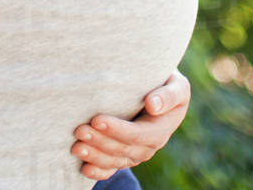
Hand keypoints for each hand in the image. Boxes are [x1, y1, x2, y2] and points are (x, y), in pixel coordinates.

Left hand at [70, 68, 190, 179]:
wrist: (160, 87)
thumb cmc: (167, 81)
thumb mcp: (176, 84)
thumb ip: (168, 95)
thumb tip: (152, 105)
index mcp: (162, 127)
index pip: (138, 134)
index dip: (118, 130)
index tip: (96, 120)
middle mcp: (151, 144)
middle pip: (123, 148)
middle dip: (100, 141)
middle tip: (79, 131)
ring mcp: (138, 152)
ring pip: (116, 160)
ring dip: (95, 156)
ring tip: (75, 148)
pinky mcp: (126, 155)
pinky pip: (113, 168)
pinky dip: (99, 171)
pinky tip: (84, 168)